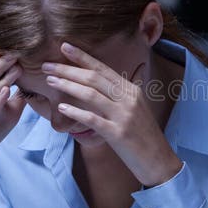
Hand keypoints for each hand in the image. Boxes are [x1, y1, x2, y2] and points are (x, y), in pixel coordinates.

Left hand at [42, 42, 181, 186]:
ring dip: (68, 86)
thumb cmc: (146, 135)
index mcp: (132, 90)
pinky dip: (76, 112)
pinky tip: (62, 108)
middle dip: (68, 69)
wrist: (159, 160)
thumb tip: (138, 69)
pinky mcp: (118, 134)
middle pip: (94, 78)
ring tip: (50, 81)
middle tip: (47, 65)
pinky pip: (93, 119)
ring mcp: (123, 116)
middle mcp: (128, 99)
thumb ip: (134, 88)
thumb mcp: (142, 107)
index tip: (64, 46)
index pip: (103, 69)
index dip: (83, 57)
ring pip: (91, 95)